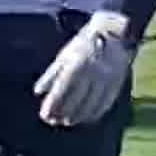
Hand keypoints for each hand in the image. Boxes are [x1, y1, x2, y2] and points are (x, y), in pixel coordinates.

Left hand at [33, 12, 134, 126]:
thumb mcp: (65, 55)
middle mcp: (92, 72)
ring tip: (68, 122)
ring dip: (78, 116)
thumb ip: (51, 74)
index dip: (53, 104)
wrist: (114, 33)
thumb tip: (38, 91)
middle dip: (64, 113)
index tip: (45, 115)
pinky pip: (105, 103)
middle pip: (76, 99)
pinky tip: (86, 118)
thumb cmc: (83, 45)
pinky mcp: (116, 83)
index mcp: (76, 63)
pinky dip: (95, 113)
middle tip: (54, 122)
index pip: (62, 88)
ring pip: (91, 104)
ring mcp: (106, 79)